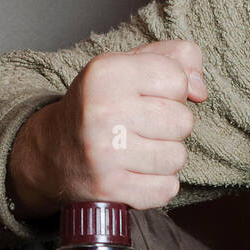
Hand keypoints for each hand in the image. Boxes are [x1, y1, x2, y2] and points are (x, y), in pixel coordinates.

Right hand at [8, 40, 207, 216]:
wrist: (49, 154)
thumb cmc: (97, 107)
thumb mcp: (126, 67)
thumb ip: (173, 59)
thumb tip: (200, 90)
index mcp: (106, 73)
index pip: (177, 78)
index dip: (171, 90)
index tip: (147, 97)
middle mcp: (103, 112)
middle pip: (183, 121)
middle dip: (170, 126)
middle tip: (142, 128)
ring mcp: (106, 154)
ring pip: (177, 157)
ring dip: (165, 157)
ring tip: (139, 151)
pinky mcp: (110, 189)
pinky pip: (166, 189)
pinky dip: (158, 185)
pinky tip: (136, 174)